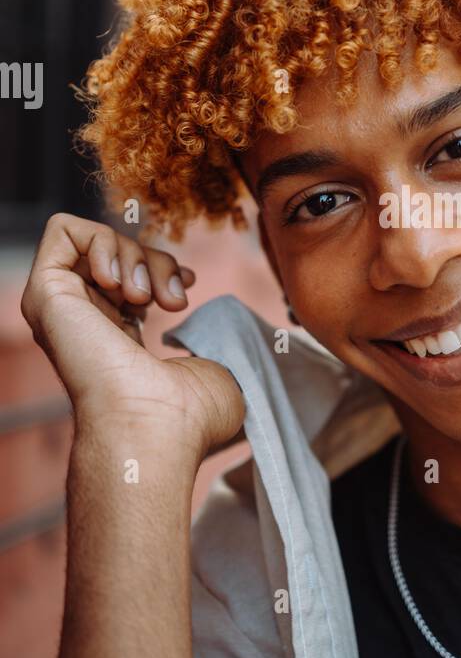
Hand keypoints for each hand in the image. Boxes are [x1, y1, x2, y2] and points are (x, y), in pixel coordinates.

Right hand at [21, 212, 244, 460]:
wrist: (157, 428)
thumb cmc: (192, 417)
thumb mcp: (217, 364)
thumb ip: (211, 335)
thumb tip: (219, 317)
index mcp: (113, 343)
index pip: (130, 278)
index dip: (162, 267)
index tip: (189, 285)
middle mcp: (81, 324)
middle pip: (117, 254)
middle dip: (156, 260)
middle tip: (172, 303)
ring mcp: (60, 310)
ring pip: (94, 240)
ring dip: (134, 254)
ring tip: (144, 298)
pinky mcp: (44, 294)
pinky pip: (63, 229)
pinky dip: (102, 240)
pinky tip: (117, 282)